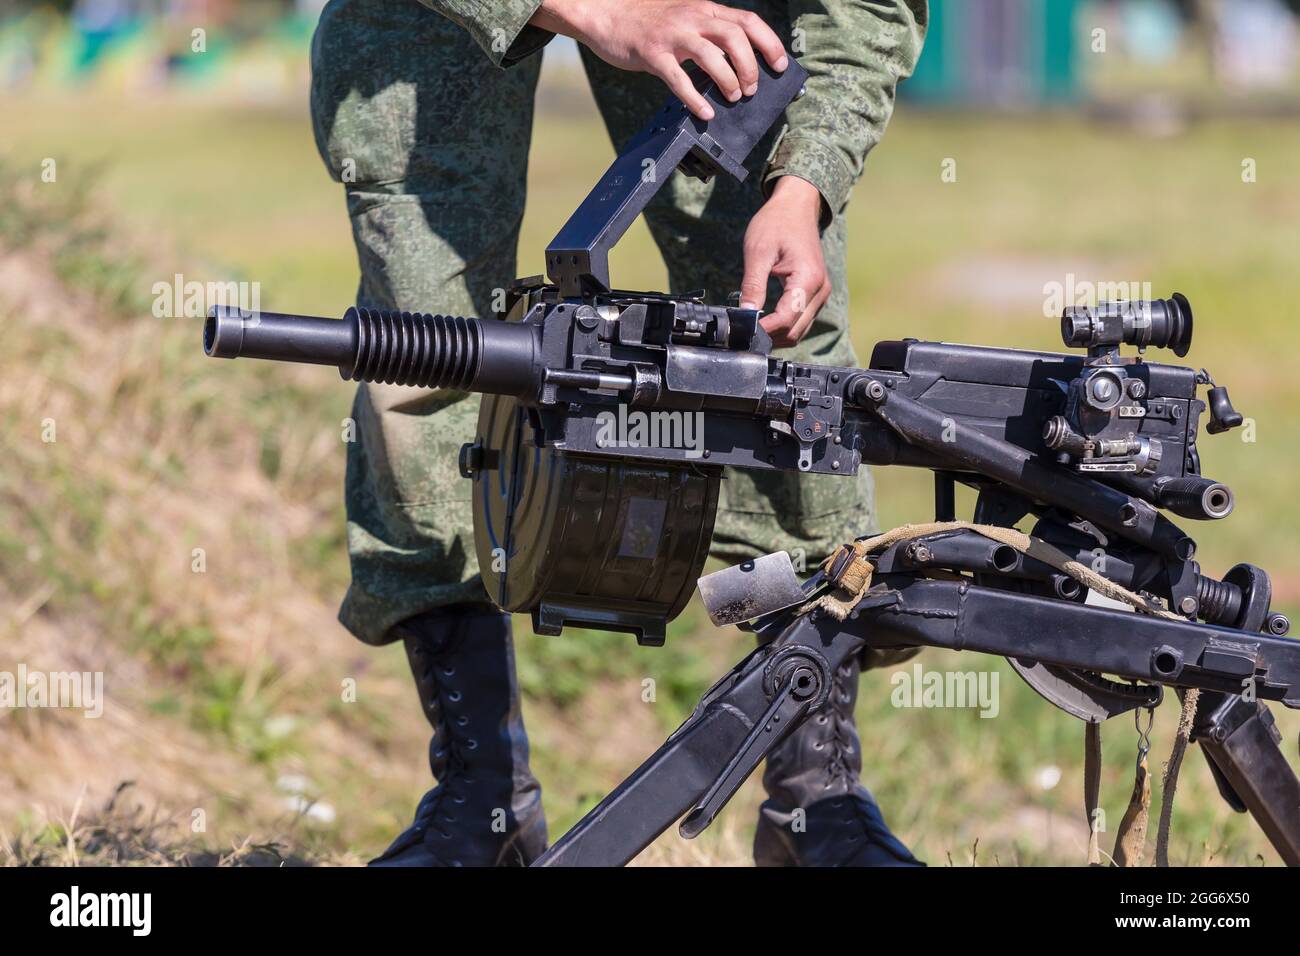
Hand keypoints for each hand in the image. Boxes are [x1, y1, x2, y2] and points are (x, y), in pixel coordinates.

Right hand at [531, 0, 786, 119]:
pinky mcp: (651, 53)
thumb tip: (736, 65)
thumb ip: (708, 35)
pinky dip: (694, 97)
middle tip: (751, 89)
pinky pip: (677, 77)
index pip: (748, 21)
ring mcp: (672, 35)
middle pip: (735, 36)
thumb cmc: (648, 23)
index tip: (780, 65)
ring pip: (711, 54)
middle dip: (750, 65)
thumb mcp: (684, 18)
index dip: (769, 43)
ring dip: (728, 79)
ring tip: (733, 97)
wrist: (606, 14)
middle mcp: (692, 17)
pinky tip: (704, 112)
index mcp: (704, 9)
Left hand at [740, 176, 828, 348]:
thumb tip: (745, 314)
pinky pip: (802, 320)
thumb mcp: (758, 251)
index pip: (786, 318)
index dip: (764, 330)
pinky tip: (765, 323)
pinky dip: (784, 327)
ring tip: (751, 330)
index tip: (742, 330)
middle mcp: (820, 290)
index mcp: (808, 278)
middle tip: (742, 334)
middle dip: (770, 337)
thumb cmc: (777, 223)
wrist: (796, 207)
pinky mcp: (816, 294)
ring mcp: (821, 294)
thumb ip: (752, 285)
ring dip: (777, 335)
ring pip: (800, 330)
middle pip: (795, 330)